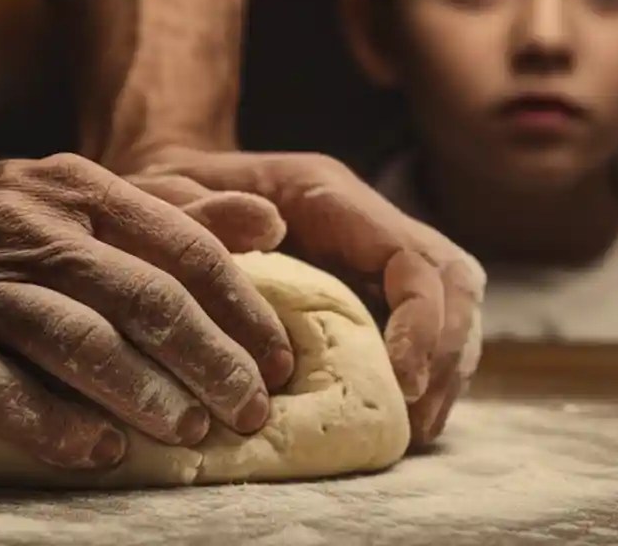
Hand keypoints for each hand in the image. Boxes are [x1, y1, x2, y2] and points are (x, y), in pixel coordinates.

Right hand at [0, 153, 294, 468]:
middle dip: (211, 360)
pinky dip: (50, 422)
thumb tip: (267, 224)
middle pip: (142, 297)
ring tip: (192, 432)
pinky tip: (98, 451)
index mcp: (75, 190)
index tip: (280, 364)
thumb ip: (168, 213)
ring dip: (143, 391)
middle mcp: (30, 231)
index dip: (241, 311)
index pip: (183, 250)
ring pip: (74, 338)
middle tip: (251, 412)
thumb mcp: (69, 196)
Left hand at [132, 147, 485, 445]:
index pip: (410, 256)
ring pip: (448, 307)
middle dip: (447, 352)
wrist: (165, 187)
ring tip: (412, 430)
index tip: (404, 381)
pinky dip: (419, 373)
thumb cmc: (165, 192)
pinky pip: (416, 329)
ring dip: (443, 370)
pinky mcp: (361, 290)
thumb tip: (269, 226)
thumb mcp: (168, 191)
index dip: (422, 321)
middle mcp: (363, 223)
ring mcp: (368, 256)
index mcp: (329, 196)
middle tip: (417, 418)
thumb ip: (205, 209)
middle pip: (451, 280)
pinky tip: (395, 418)